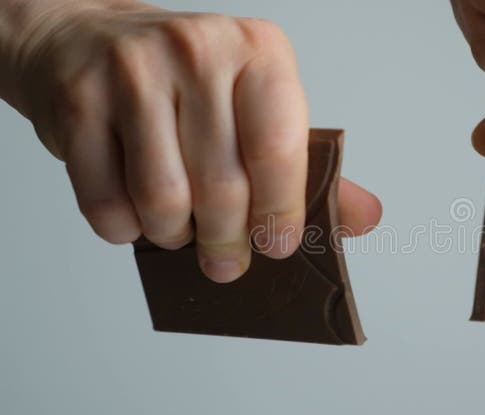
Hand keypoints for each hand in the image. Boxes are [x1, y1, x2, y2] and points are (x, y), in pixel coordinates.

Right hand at [5, 1, 381, 282]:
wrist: (86, 41)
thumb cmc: (188, 85)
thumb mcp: (259, 108)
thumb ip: (311, 165)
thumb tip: (366, 217)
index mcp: (258, 52)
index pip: (277, 147)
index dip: (280, 211)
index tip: (276, 245)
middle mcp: (196, 51)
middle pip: (221, 184)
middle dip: (226, 244)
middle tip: (227, 262)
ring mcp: (131, 72)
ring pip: (162, 199)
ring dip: (174, 236)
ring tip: (181, 230)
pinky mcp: (78, 102)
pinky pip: (105, 201)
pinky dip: (124, 229)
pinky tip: (137, 217)